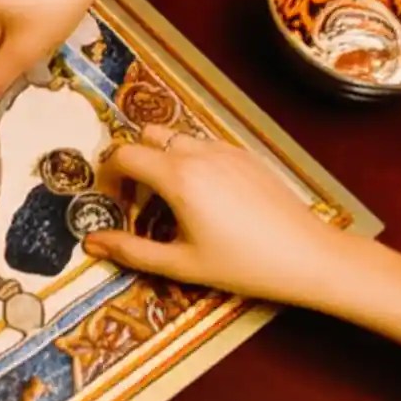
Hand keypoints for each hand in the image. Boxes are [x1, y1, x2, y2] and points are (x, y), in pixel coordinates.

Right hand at [81, 126, 346, 304]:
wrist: (308, 256)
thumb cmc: (243, 265)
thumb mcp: (181, 264)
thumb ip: (131, 251)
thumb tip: (91, 243)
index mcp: (178, 177)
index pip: (123, 154)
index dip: (108, 175)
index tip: (112, 201)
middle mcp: (198, 154)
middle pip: (147, 136)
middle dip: (133, 161)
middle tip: (137, 198)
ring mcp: (225, 150)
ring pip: (176, 138)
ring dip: (161, 159)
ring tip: (169, 199)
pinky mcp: (245, 155)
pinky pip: (204, 145)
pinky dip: (189, 160)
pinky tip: (204, 197)